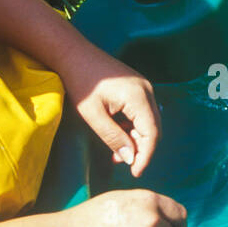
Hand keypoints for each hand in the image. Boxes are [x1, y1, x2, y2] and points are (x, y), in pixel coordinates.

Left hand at [57, 46, 161, 176]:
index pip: (152, 133)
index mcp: (139, 97)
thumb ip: (113, 137)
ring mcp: (143, 88)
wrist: (73, 54)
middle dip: (141, 149)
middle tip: (123, 164)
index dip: (146, 156)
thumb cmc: (80, 82)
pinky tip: (117, 135)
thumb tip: (130, 159)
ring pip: (148, 122)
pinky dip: (132, 128)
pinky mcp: (136, 88)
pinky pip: (141, 113)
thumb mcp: (93, 115)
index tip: (135, 173)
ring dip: (135, 140)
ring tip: (115, 152)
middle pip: (154, 128)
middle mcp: (147, 91)